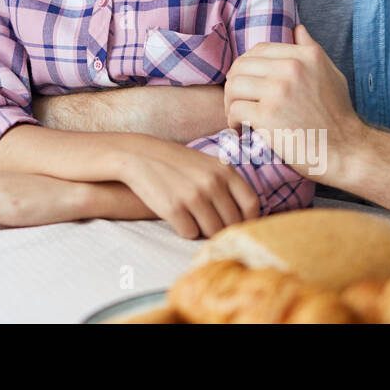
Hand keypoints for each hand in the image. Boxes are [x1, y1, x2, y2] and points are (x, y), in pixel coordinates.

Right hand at [114, 136, 259, 238]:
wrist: (139, 156)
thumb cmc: (176, 163)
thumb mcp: (207, 164)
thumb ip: (228, 185)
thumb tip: (248, 217)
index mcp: (224, 170)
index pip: (251, 204)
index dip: (247, 219)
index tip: (238, 224)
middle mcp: (212, 183)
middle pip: (231, 223)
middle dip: (222, 228)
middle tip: (209, 224)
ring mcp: (193, 196)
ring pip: (211, 232)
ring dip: (203, 231)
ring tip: (193, 220)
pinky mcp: (174, 209)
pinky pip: (190, 233)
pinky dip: (185, 230)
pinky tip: (177, 219)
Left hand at [224, 24, 365, 181]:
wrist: (347, 151)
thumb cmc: (338, 115)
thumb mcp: (331, 74)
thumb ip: (311, 49)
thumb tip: (297, 28)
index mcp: (305, 55)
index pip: (259, 49)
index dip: (248, 66)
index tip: (250, 84)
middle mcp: (291, 68)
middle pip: (241, 65)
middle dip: (235, 84)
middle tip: (239, 101)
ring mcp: (278, 91)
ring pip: (233, 86)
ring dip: (231, 102)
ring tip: (239, 115)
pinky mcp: (267, 115)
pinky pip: (235, 109)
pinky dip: (234, 120)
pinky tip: (242, 129)